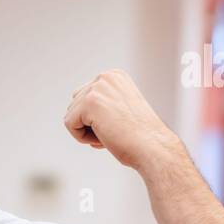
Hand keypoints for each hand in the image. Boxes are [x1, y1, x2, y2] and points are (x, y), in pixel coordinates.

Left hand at [63, 69, 182, 171]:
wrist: (153, 148)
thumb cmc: (140, 136)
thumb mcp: (120, 109)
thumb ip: (101, 104)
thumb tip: (73, 114)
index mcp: (114, 76)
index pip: (83, 98)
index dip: (96, 119)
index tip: (118, 123)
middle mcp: (105, 77)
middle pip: (74, 105)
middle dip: (89, 124)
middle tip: (114, 130)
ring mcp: (97, 88)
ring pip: (71, 116)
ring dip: (87, 131)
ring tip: (111, 133)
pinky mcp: (90, 102)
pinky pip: (69, 124)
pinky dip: (82, 138)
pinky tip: (103, 138)